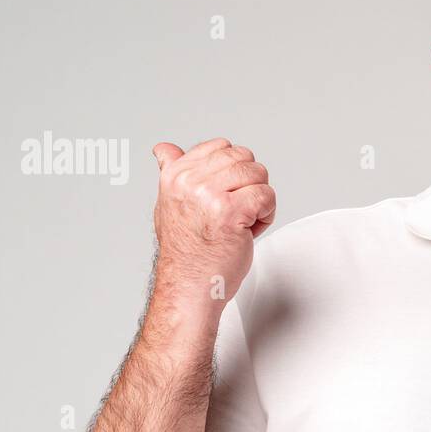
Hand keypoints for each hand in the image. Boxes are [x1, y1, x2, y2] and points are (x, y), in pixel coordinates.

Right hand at [150, 137, 274, 312]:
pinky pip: (266, 196)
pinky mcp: (232, 211)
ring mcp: (210, 195)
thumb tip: (164, 149)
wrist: (189, 285)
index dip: (233, 171)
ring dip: (258, 199)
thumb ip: (171, 171)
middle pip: (243, 158)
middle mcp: (190, 182)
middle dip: (249, 183)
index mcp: (175, 174)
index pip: (221, 146)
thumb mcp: (168, 202)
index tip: (225, 194)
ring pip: (258, 174)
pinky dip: (266, 215)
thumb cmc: (185, 250)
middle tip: (237, 210)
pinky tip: (249, 230)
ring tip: (242, 221)